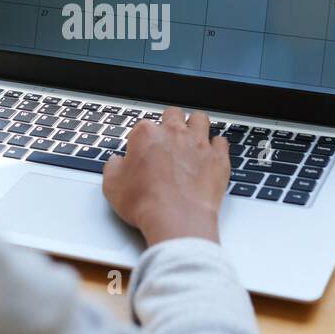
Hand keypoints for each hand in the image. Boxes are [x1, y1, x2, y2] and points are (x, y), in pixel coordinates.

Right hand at [102, 106, 231, 246]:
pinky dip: (216, 146)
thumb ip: (113, 166)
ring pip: (200, 119)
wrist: (176, 219)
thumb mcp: (112, 186)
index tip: (141, 151)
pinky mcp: (218, 158)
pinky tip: (211, 154)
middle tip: (168, 139)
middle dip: (170, 122)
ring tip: (192, 138)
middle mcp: (174, 133)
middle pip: (174, 114)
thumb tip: (116, 162)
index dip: (141, 139)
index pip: (143, 126)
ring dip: (195, 126)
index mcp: (147, 134)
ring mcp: (199, 143)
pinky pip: (221, 141)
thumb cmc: (145, 203)